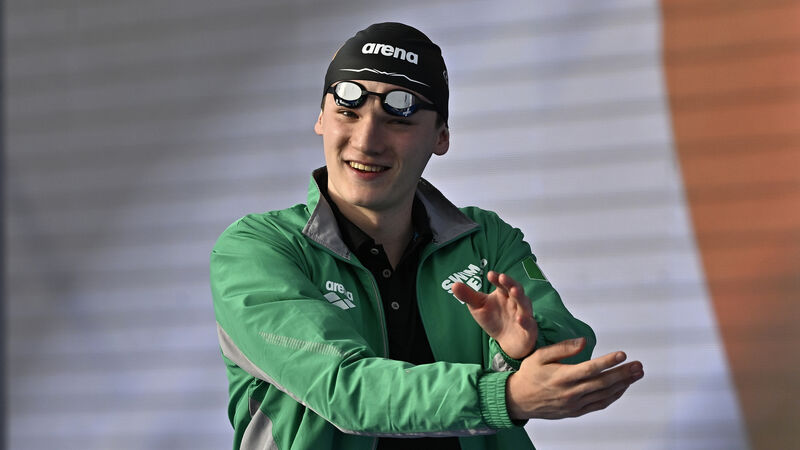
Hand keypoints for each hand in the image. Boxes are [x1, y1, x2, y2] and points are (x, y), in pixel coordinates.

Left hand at [452, 271, 537, 358]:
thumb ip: (468, 296)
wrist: (507, 342)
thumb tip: (454, 285)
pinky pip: (529, 324)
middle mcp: (515, 301)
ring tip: (514, 291)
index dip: (497, 278)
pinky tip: (519, 319)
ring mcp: (524, 314)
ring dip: (520, 297)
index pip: (502, 283)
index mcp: (504, 294)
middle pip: (516, 289)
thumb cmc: (494, 319)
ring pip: (525, 304)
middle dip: (510, 283)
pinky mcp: (529, 328)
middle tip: (503, 277)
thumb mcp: (478, 307)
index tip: (490, 274)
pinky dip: (525, 321)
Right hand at [506, 337, 643, 419]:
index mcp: (561, 377)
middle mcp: (570, 392)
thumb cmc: (529, 374)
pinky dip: (614, 396)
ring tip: (637, 373)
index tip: (623, 354)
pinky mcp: (576, 411)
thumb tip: (583, 341)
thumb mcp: (539, 356)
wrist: (518, 400)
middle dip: (623, 373)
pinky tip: (623, 387)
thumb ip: (562, 348)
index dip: (608, 362)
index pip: (589, 369)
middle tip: (639, 365)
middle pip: (602, 383)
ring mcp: (574, 404)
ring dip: (623, 384)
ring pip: (604, 394)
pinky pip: (600, 404)